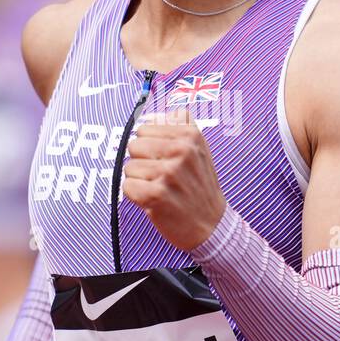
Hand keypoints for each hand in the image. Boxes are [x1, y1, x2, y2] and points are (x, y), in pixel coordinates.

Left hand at [122, 107, 226, 251]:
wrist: (212, 225)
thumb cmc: (200, 187)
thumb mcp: (199, 149)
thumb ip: (179, 127)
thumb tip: (151, 115)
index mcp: (190, 134)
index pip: (145, 129)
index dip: (150, 147)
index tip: (166, 160)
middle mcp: (181, 150)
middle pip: (134, 146)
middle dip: (143, 162)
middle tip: (162, 177)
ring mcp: (169, 172)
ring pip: (129, 167)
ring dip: (141, 181)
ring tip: (161, 190)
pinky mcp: (157, 194)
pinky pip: (127, 186)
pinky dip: (136, 196)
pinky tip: (154, 201)